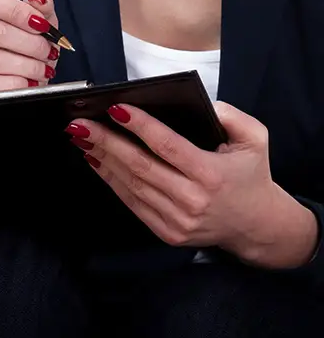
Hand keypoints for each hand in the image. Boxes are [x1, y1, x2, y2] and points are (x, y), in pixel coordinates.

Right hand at [0, 0, 62, 99]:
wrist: (17, 89)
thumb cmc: (24, 54)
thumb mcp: (37, 29)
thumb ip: (41, 10)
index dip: (14, 10)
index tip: (41, 24)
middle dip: (30, 43)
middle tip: (48, 52)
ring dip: (26, 66)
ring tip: (41, 70)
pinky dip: (14, 85)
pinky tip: (27, 84)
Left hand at [69, 102, 319, 267]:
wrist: (258, 226)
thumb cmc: (251, 175)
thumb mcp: (256, 139)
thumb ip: (232, 117)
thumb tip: (206, 104)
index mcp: (212, 175)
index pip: (167, 146)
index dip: (139, 126)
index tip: (115, 108)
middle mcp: (193, 200)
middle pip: (141, 166)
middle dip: (106, 141)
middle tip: (80, 122)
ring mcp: (178, 221)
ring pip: (132, 185)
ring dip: (102, 159)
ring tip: (81, 136)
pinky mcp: (167, 233)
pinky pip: (132, 203)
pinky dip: (111, 181)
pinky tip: (95, 160)